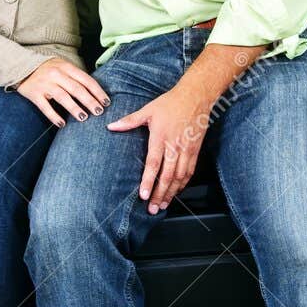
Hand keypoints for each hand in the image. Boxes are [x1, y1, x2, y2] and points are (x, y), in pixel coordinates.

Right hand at [16, 57, 109, 127]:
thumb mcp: (63, 67)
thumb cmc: (48, 70)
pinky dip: (54, 116)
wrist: (22, 67)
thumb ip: (76, 77)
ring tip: (84, 118)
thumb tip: (96, 93)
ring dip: (74, 108)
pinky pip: (45, 107)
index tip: (106, 103)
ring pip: (62, 97)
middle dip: (90, 101)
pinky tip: (62, 124)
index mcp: (66, 67)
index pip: (86, 80)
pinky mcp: (34, 94)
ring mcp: (44, 84)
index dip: (97, 92)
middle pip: (76, 89)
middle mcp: (56, 74)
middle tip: (99, 112)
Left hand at [106, 84, 211, 213]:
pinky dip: (183, 184)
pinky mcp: (195, 150)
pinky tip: (176, 192)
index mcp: (160, 137)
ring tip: (163, 206)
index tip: (144, 195)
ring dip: (171, 193)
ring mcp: (186, 149)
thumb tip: (110, 126)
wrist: (195, 97)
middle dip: (160, 194)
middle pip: (167, 176)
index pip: (154, 164)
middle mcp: (174, 146)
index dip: (149, 181)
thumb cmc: (170, 103)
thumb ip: (129, 121)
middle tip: (153, 209)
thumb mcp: (148, 110)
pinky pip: (189, 171)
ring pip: (179, 177)